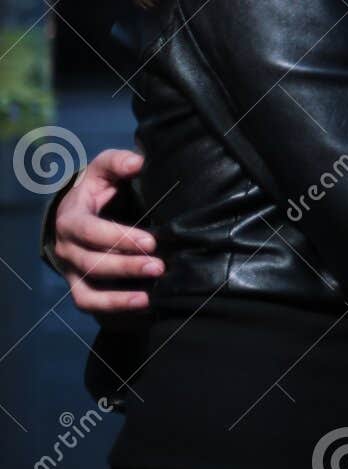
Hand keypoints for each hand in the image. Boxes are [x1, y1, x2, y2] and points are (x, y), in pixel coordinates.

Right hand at [56, 149, 160, 313]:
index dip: (118, 238)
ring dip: (119, 294)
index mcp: (71, 218)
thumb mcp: (104, 170)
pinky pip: (90, 303)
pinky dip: (114, 306)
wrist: (83, 212)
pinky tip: (143, 304)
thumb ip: (118, 162)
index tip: (150, 241)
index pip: (88, 231)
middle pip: (91, 262)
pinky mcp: (80, 285)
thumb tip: (138, 162)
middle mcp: (67, 247)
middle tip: (159, 265)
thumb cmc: (100, 188)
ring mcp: (72, 269)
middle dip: (126, 265)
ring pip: (89, 287)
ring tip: (152, 292)